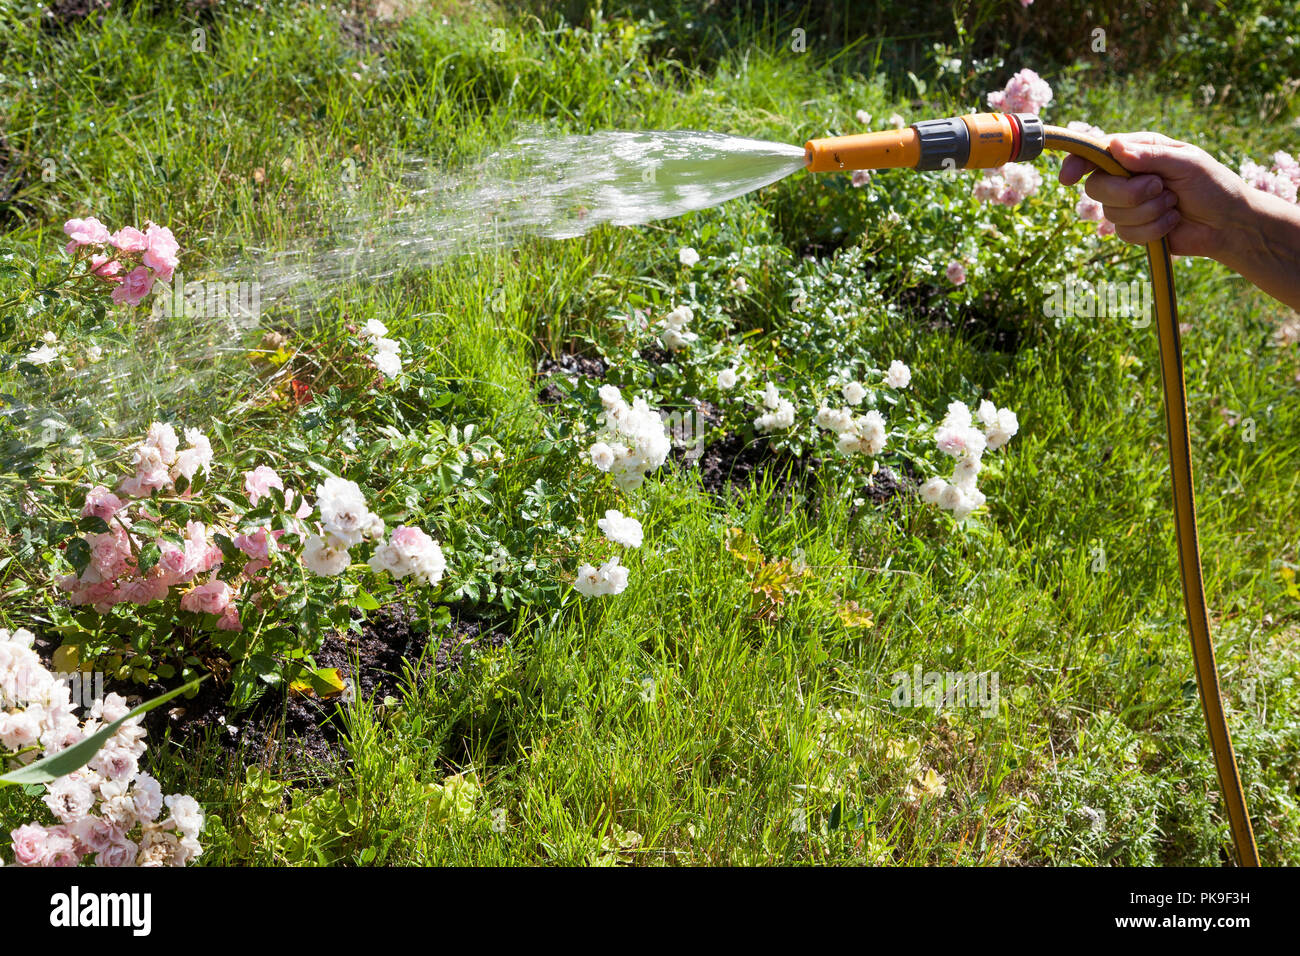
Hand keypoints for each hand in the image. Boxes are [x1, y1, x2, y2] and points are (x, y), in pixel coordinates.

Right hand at [1058, 132, 1249, 259]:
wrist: (1228, 223)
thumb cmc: (1213, 185)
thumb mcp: (1187, 162)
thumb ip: (1150, 155)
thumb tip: (1114, 147)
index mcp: (1138, 152)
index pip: (1096, 154)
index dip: (1077, 163)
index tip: (1068, 177)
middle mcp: (1128, 176)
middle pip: (1097, 187)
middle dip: (1128, 193)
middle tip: (1159, 188)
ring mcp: (1128, 204)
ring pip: (1111, 213)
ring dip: (1148, 212)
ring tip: (1173, 205)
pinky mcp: (1133, 230)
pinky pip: (1125, 233)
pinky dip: (1153, 229)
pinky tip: (1172, 222)